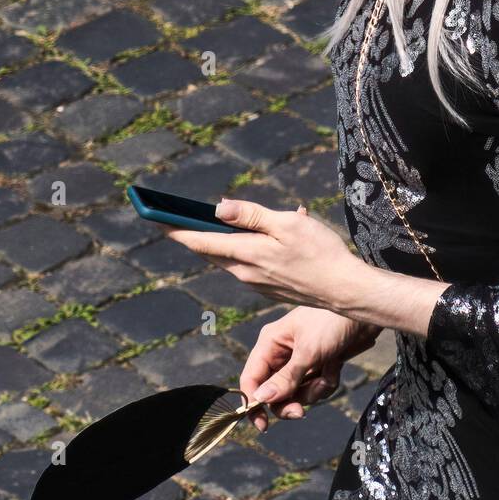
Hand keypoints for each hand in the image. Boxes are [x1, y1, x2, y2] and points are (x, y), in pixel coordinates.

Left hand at [165, 196, 366, 314]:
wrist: (344, 290)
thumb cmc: (320, 252)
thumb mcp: (288, 224)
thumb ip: (252, 216)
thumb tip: (218, 208)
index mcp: (246, 254)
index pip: (200, 240)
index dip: (175, 227)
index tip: (154, 217)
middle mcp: (244, 272)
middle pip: (209, 250)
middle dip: (190, 233)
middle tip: (172, 217)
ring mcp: (255, 283)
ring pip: (227, 258)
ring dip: (217, 241)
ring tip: (211, 222)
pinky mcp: (267, 288)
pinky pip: (245, 265)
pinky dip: (241, 249)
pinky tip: (258, 238)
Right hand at [238, 307, 380, 433]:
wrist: (365, 314)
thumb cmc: (332, 322)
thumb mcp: (308, 351)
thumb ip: (285, 378)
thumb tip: (260, 399)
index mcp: (271, 343)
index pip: (251, 378)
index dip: (252, 403)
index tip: (263, 425)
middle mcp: (282, 353)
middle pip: (274, 392)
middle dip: (290, 401)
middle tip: (300, 412)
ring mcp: (301, 361)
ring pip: (298, 393)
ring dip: (314, 389)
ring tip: (327, 373)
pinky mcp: (319, 365)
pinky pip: (316, 387)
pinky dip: (327, 382)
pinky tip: (336, 366)